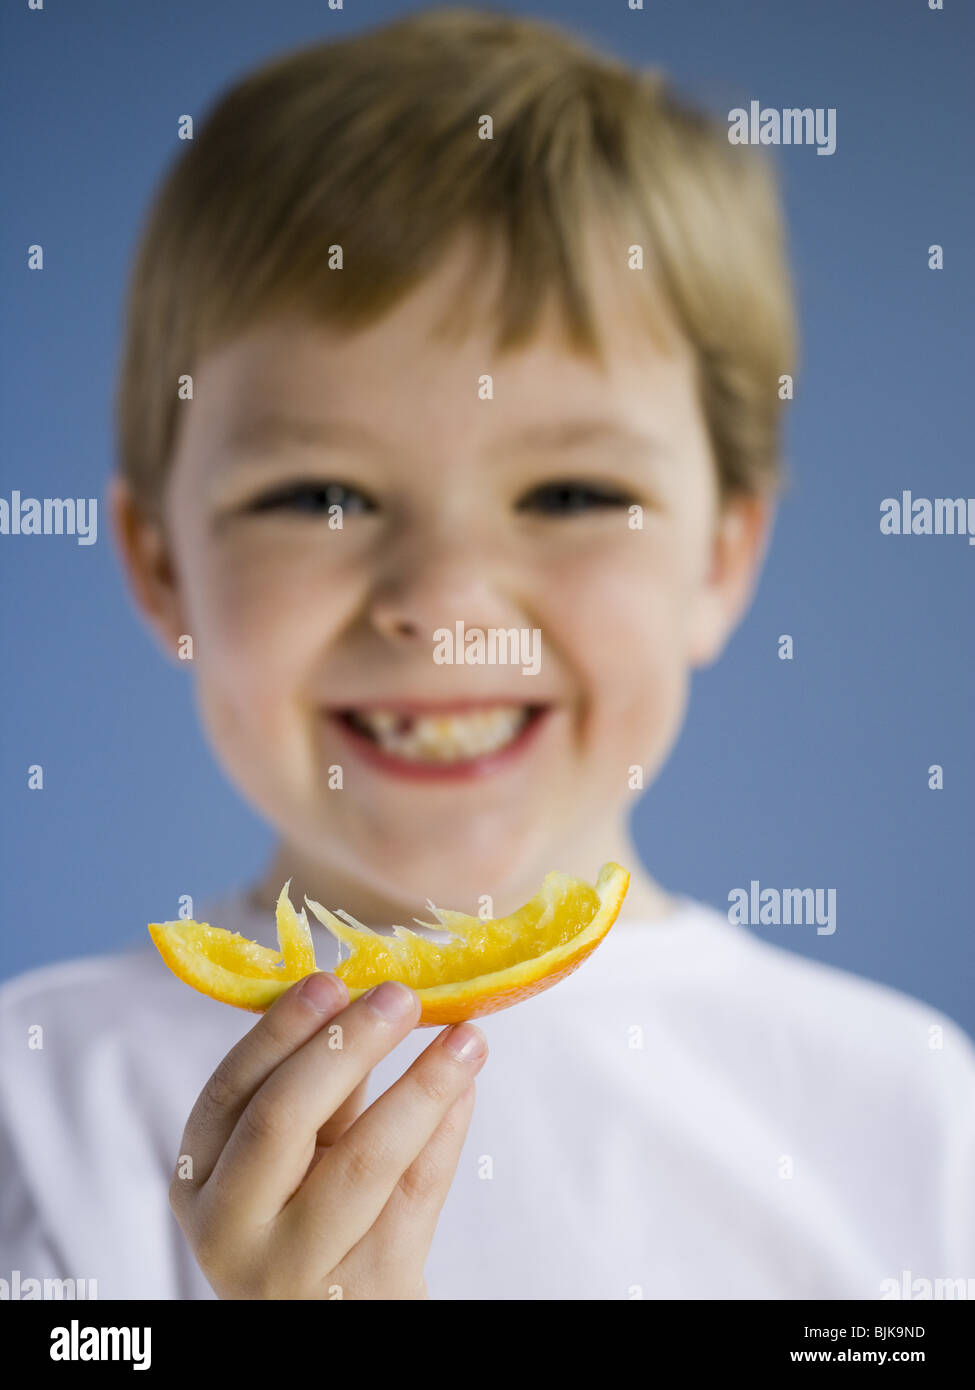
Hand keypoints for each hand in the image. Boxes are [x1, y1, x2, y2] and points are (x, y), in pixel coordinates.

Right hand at [169, 971, 486, 1298]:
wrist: (332, 1316)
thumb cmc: (308, 1214)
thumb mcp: (288, 1157)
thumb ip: (315, 1088)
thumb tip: (365, 996)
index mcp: (198, 1179)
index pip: (230, 1090)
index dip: (279, 1030)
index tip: (330, 979)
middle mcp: (232, 1229)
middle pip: (284, 1120)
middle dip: (347, 1046)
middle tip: (400, 995)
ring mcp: (298, 1269)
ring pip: (365, 1161)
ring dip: (422, 1086)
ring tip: (467, 1036)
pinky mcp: (370, 1288)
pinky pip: (416, 1194)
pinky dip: (446, 1132)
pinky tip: (466, 1088)